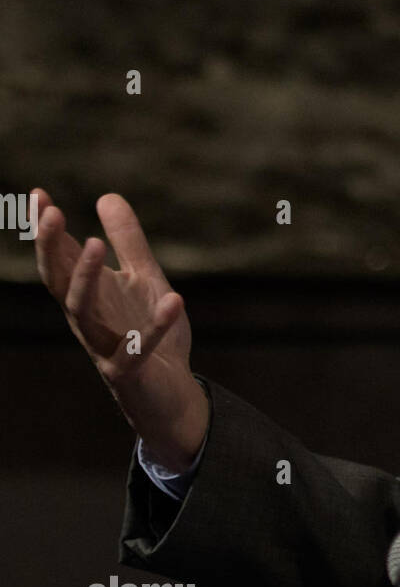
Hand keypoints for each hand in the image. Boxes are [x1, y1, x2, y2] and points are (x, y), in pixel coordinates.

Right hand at [33, 187, 209, 472]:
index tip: (37, 194)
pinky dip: (153, 326)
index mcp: (91, 295)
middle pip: (60, 281)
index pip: (61, 259)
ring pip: (82, 312)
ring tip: (95, 243)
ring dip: (86, 278)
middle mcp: (89, 319)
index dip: (47, 230)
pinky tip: (174, 299)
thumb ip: (127, 240)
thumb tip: (107, 195)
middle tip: (50, 212)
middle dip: (51, 248)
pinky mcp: (130, 372)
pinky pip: (137, 349)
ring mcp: (105, 346)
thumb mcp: (143, 277)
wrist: (171, 393)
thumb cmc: (149, 330)